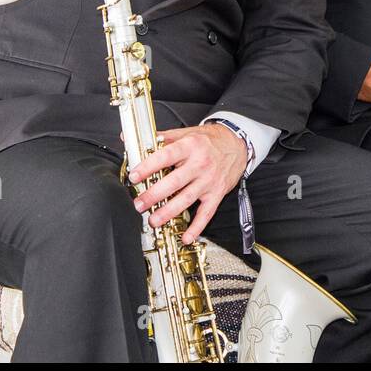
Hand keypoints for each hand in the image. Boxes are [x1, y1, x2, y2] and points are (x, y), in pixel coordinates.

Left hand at [126, 123, 247, 242]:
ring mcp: (209, 181)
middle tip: (139, 204)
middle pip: (174, 182)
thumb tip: (133, 138)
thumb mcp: (187, 133)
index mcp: (190, 146)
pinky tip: (186, 237)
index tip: (134, 176)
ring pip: (186, 199)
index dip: (148, 167)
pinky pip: (206, 213)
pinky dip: (196, 227)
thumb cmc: (210, 141)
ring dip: (168, 212)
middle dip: (154, 195)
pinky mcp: (216, 194)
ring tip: (153, 220)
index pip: (166, 157)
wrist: (237, 145)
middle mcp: (200, 164)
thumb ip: (162, 138)